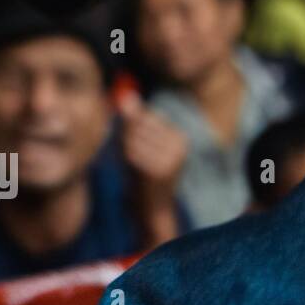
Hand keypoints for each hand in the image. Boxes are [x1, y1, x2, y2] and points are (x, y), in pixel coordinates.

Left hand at [118, 92, 187, 245]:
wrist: (152, 209)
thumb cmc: (142, 173)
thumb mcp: (139, 143)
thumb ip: (133, 120)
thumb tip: (126, 96)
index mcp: (180, 136)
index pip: (144, 116)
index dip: (131, 131)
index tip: (140, 150)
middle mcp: (180, 144)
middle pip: (137, 124)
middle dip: (126, 140)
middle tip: (135, 160)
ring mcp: (172, 157)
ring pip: (131, 137)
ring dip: (124, 150)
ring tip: (135, 166)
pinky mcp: (159, 169)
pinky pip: (130, 152)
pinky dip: (126, 160)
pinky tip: (135, 172)